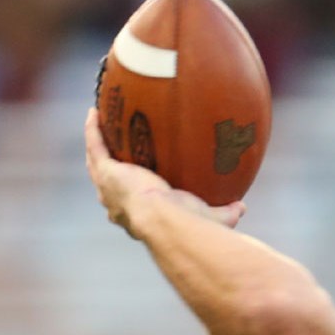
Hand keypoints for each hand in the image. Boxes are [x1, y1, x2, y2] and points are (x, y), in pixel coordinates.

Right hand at [84, 108, 243, 238]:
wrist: (164, 220)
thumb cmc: (186, 224)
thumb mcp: (208, 217)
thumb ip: (224, 212)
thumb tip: (241, 206)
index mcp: (136, 217)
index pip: (128, 207)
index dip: (129, 197)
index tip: (134, 186)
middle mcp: (116, 204)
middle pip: (107, 183)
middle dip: (108, 168)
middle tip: (112, 152)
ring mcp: (107, 186)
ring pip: (96, 161)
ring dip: (97, 143)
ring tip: (98, 124)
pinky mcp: (105, 170)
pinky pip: (95, 144)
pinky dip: (93, 128)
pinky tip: (95, 111)